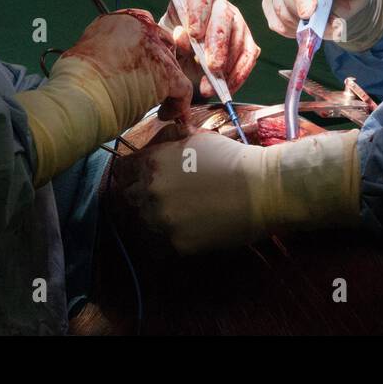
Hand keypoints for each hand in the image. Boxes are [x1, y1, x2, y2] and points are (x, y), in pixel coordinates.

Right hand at [18, 10, 193, 186]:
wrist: (78, 98)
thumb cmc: (74, 82)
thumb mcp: (85, 51)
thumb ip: (104, 48)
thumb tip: (109, 60)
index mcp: (119, 20)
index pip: (144, 32)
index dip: (145, 53)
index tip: (141, 69)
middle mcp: (141, 28)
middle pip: (163, 46)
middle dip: (159, 67)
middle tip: (150, 87)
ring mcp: (156, 49)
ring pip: (173, 67)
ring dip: (168, 88)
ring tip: (158, 107)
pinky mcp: (166, 74)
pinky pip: (182, 88)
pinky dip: (178, 104)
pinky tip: (168, 115)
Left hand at [123, 132, 266, 253]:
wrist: (260, 188)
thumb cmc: (231, 158)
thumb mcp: (195, 138)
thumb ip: (168, 139)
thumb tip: (155, 142)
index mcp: (152, 163)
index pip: (122, 171)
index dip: (131, 173)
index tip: (139, 178)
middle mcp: (150, 192)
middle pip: (126, 198)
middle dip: (137, 197)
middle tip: (155, 199)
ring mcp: (162, 221)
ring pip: (139, 224)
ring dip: (148, 220)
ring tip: (168, 217)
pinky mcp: (177, 244)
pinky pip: (159, 245)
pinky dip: (165, 240)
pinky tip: (180, 232)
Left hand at [159, 0, 260, 97]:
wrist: (182, 58)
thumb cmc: (173, 43)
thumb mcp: (168, 40)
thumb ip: (174, 38)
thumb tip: (183, 36)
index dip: (199, 9)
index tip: (193, 32)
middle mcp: (219, 3)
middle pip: (224, 16)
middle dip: (218, 43)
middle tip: (211, 66)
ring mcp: (236, 20)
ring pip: (239, 37)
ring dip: (228, 64)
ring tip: (212, 85)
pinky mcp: (247, 40)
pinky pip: (249, 55)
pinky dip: (239, 73)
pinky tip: (227, 87)